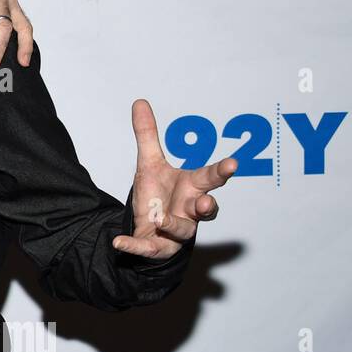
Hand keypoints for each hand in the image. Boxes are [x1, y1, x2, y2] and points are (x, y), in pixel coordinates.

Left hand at [114, 99, 236, 259]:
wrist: (148, 227)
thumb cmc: (159, 194)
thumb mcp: (149, 163)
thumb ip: (147, 135)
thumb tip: (139, 101)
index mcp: (192, 187)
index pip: (210, 177)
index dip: (222, 171)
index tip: (233, 164)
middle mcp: (190, 210)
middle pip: (206, 208)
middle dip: (209, 205)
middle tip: (207, 201)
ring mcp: (177, 231)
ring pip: (183, 231)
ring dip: (172, 224)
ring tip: (158, 219)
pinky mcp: (160, 248)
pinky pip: (149, 249)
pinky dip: (134, 247)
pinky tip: (118, 243)